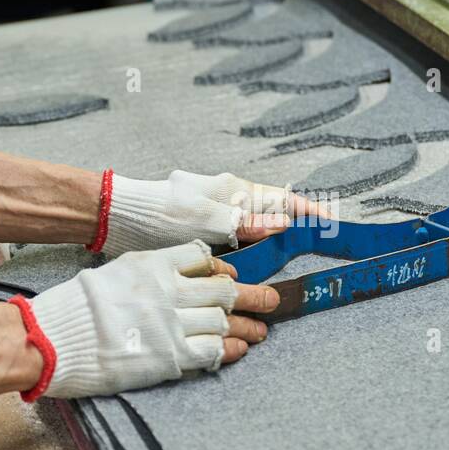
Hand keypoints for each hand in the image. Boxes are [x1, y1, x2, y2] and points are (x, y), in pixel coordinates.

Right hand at [24, 241, 277, 398]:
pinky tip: (239, 350)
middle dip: (255, 296)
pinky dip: (229, 349)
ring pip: (224, 320)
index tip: (235, 277)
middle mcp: (169, 291)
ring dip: (248, 326)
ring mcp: (171, 324)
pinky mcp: (169, 356)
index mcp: (155, 264)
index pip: (203, 259)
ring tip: (262, 331)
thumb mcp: (117, 271)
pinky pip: (211, 351)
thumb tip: (179, 277)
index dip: (225, 270)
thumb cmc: (78, 305)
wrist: (54, 339)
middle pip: (224, 290)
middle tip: (273, 301)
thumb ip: (153, 271)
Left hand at [99, 169, 328, 257]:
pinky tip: (257, 258)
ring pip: (257, 222)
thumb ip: (244, 222)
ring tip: (298, 249)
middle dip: (298, 222)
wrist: (117, 217)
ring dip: (277, 234)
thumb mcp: (206, 222)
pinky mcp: (203, 226)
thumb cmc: (159, 217)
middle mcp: (229, 198)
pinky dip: (254, 244)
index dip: (308, 210)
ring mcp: (216, 210)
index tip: (332, 222)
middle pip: (274, 209)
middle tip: (322, 238)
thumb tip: (282, 224)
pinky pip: (239, 234)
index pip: (282, 198)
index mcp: (234, 191)